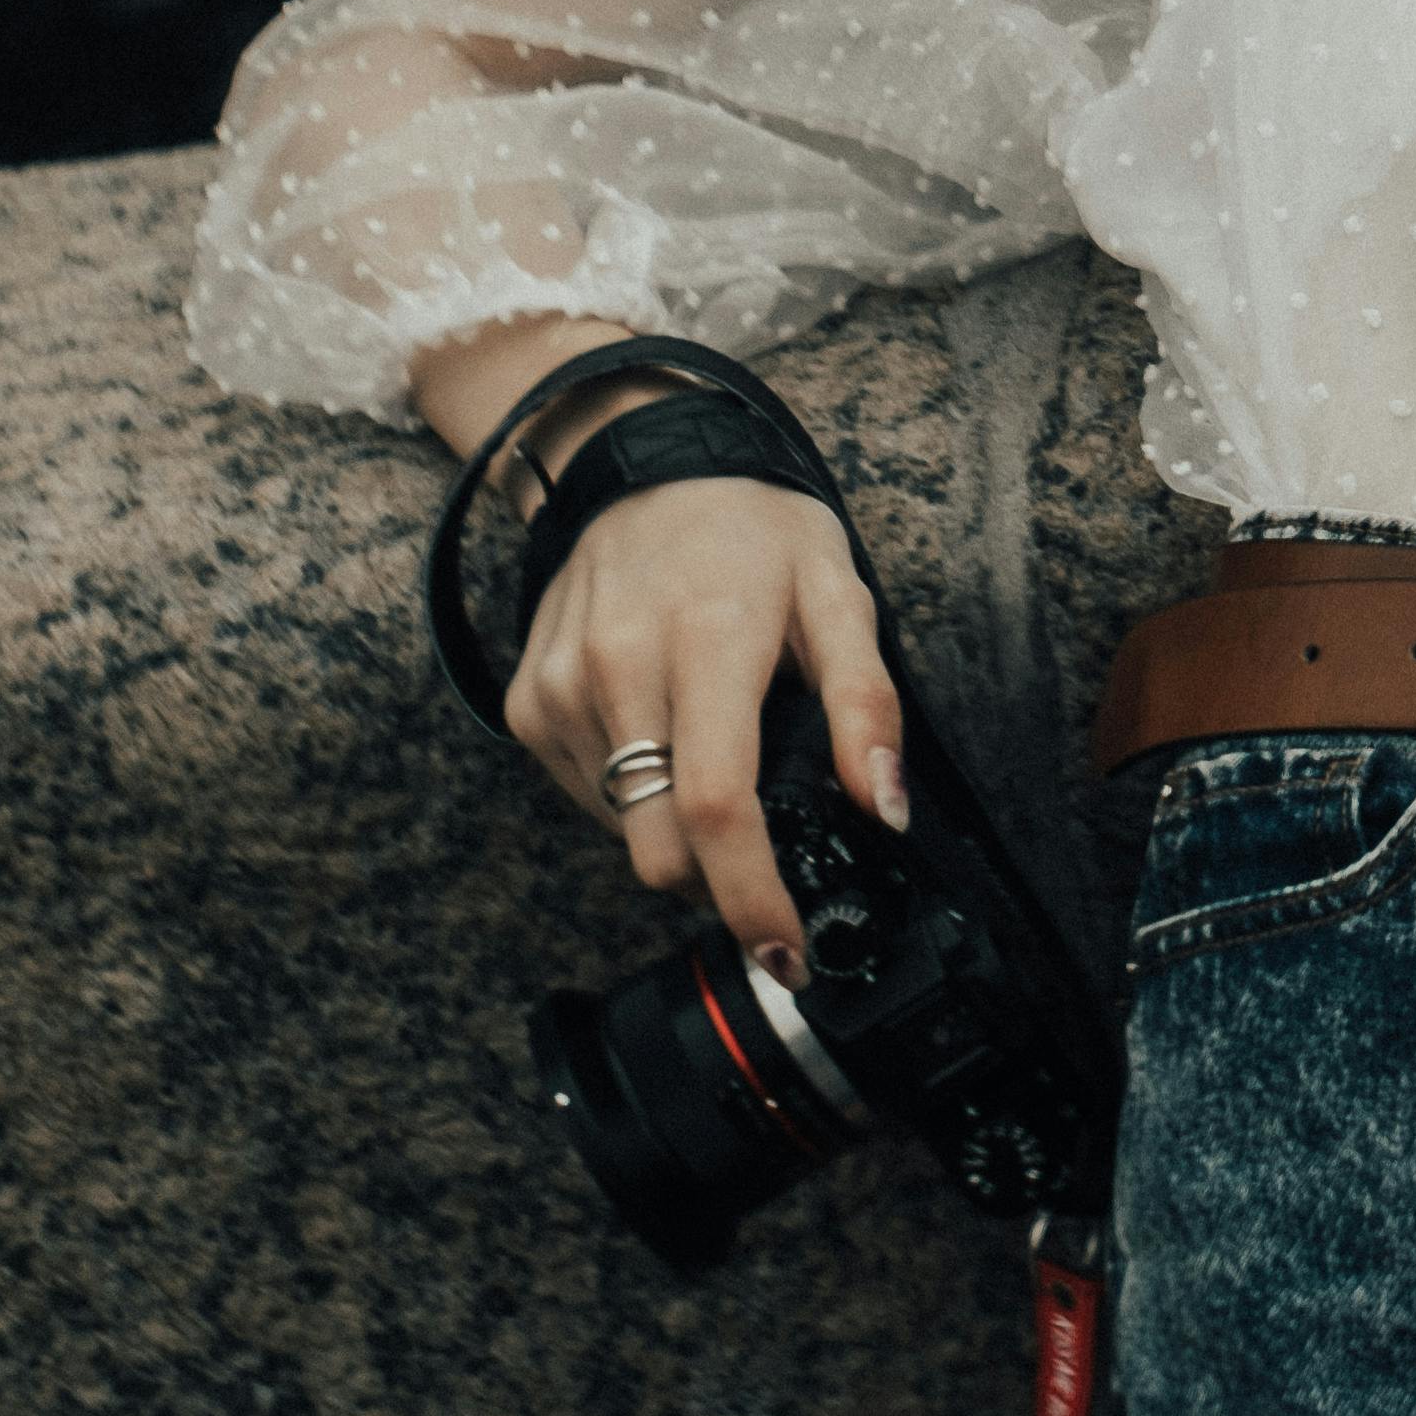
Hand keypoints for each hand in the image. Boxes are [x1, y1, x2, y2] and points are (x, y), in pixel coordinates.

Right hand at [504, 473, 908, 976]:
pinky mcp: (528, 701)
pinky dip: (630, 792)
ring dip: (674, 829)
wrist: (644, 462)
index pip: (718, 807)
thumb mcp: (837, 589)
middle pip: (659, 848)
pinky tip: (661, 727)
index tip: (788, 953)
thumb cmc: (754, 530)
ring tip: (712, 750)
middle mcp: (621, 666)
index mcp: (709, 638)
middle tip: (763, 856)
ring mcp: (562, 686)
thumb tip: (887, 808)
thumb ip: (865, 702)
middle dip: (716, 881)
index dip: (751, 898)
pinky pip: (584, 794)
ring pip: (622, 829)